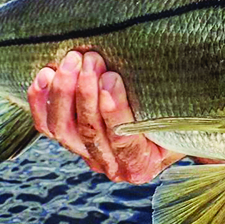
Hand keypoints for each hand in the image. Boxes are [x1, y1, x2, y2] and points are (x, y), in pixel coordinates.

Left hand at [27, 50, 183, 182]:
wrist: (163, 123)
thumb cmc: (176, 114)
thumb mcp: (183, 116)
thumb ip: (178, 109)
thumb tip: (175, 76)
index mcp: (142, 164)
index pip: (124, 140)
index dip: (114, 110)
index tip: (111, 78)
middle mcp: (110, 165)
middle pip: (90, 132)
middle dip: (87, 92)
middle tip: (92, 58)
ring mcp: (85, 154)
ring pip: (63, 130)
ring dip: (65, 92)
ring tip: (72, 59)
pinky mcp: (67, 140)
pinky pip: (46, 126)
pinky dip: (41, 101)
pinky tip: (45, 75)